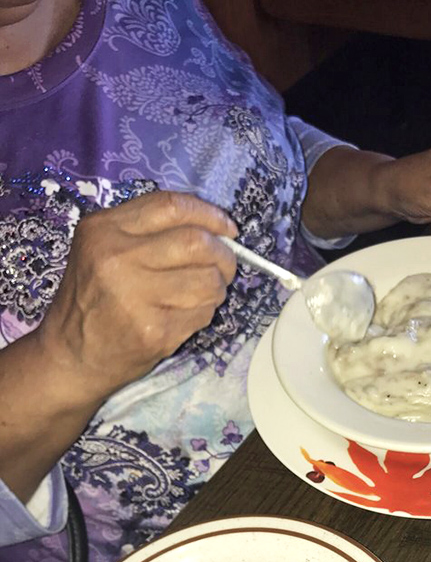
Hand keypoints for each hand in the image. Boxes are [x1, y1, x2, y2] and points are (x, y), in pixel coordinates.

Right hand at [37, 191, 237, 403]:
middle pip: (197, 242)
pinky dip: (205, 313)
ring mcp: (135, 297)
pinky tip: (187, 315)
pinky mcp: (153, 331)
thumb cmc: (94, 299)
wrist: (71, 355)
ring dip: (218, 287)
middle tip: (225, 266)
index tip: (228, 229)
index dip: (209, 215)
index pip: (171, 207)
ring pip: (208, 280)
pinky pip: (203, 313)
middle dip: (223, 254)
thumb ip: (149, 231)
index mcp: (104, 229)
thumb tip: (216, 229)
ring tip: (204, 293)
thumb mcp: (102, 249)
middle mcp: (116, 259)